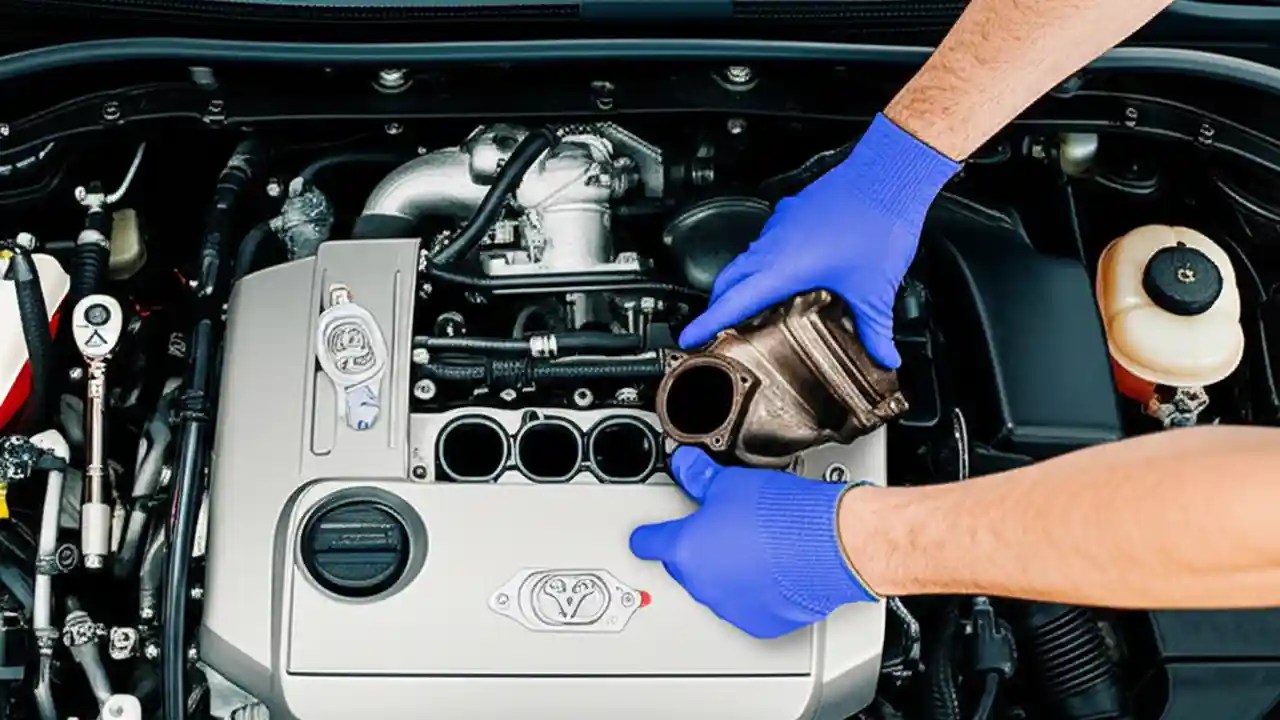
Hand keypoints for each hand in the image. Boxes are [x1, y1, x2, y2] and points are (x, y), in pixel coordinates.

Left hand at [629, 447, 875, 638]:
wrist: (829, 546)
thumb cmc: (783, 517)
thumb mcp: (732, 483)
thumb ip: (701, 477)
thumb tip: (686, 465)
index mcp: (686, 548)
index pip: (649, 543)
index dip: (647, 535)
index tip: (644, 536)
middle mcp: (702, 583)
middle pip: (684, 564)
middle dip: (696, 548)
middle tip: (720, 527)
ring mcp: (730, 606)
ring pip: (715, 586)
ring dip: (726, 570)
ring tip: (754, 544)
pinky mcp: (759, 622)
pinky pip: (746, 605)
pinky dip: (753, 590)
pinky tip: (771, 568)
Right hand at [678, 114, 959, 367]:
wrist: (888, 175)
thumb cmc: (877, 222)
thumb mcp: (875, 290)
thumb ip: (876, 330)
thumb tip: (885, 357)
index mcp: (783, 268)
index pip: (732, 303)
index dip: (706, 324)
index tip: (688, 337)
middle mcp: (774, 245)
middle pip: (728, 280)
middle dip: (717, 306)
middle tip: (715, 327)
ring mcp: (781, 225)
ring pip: (747, 259)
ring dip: (741, 282)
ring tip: (751, 304)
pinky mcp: (793, 212)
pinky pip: (767, 241)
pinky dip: (764, 260)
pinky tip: (786, 270)